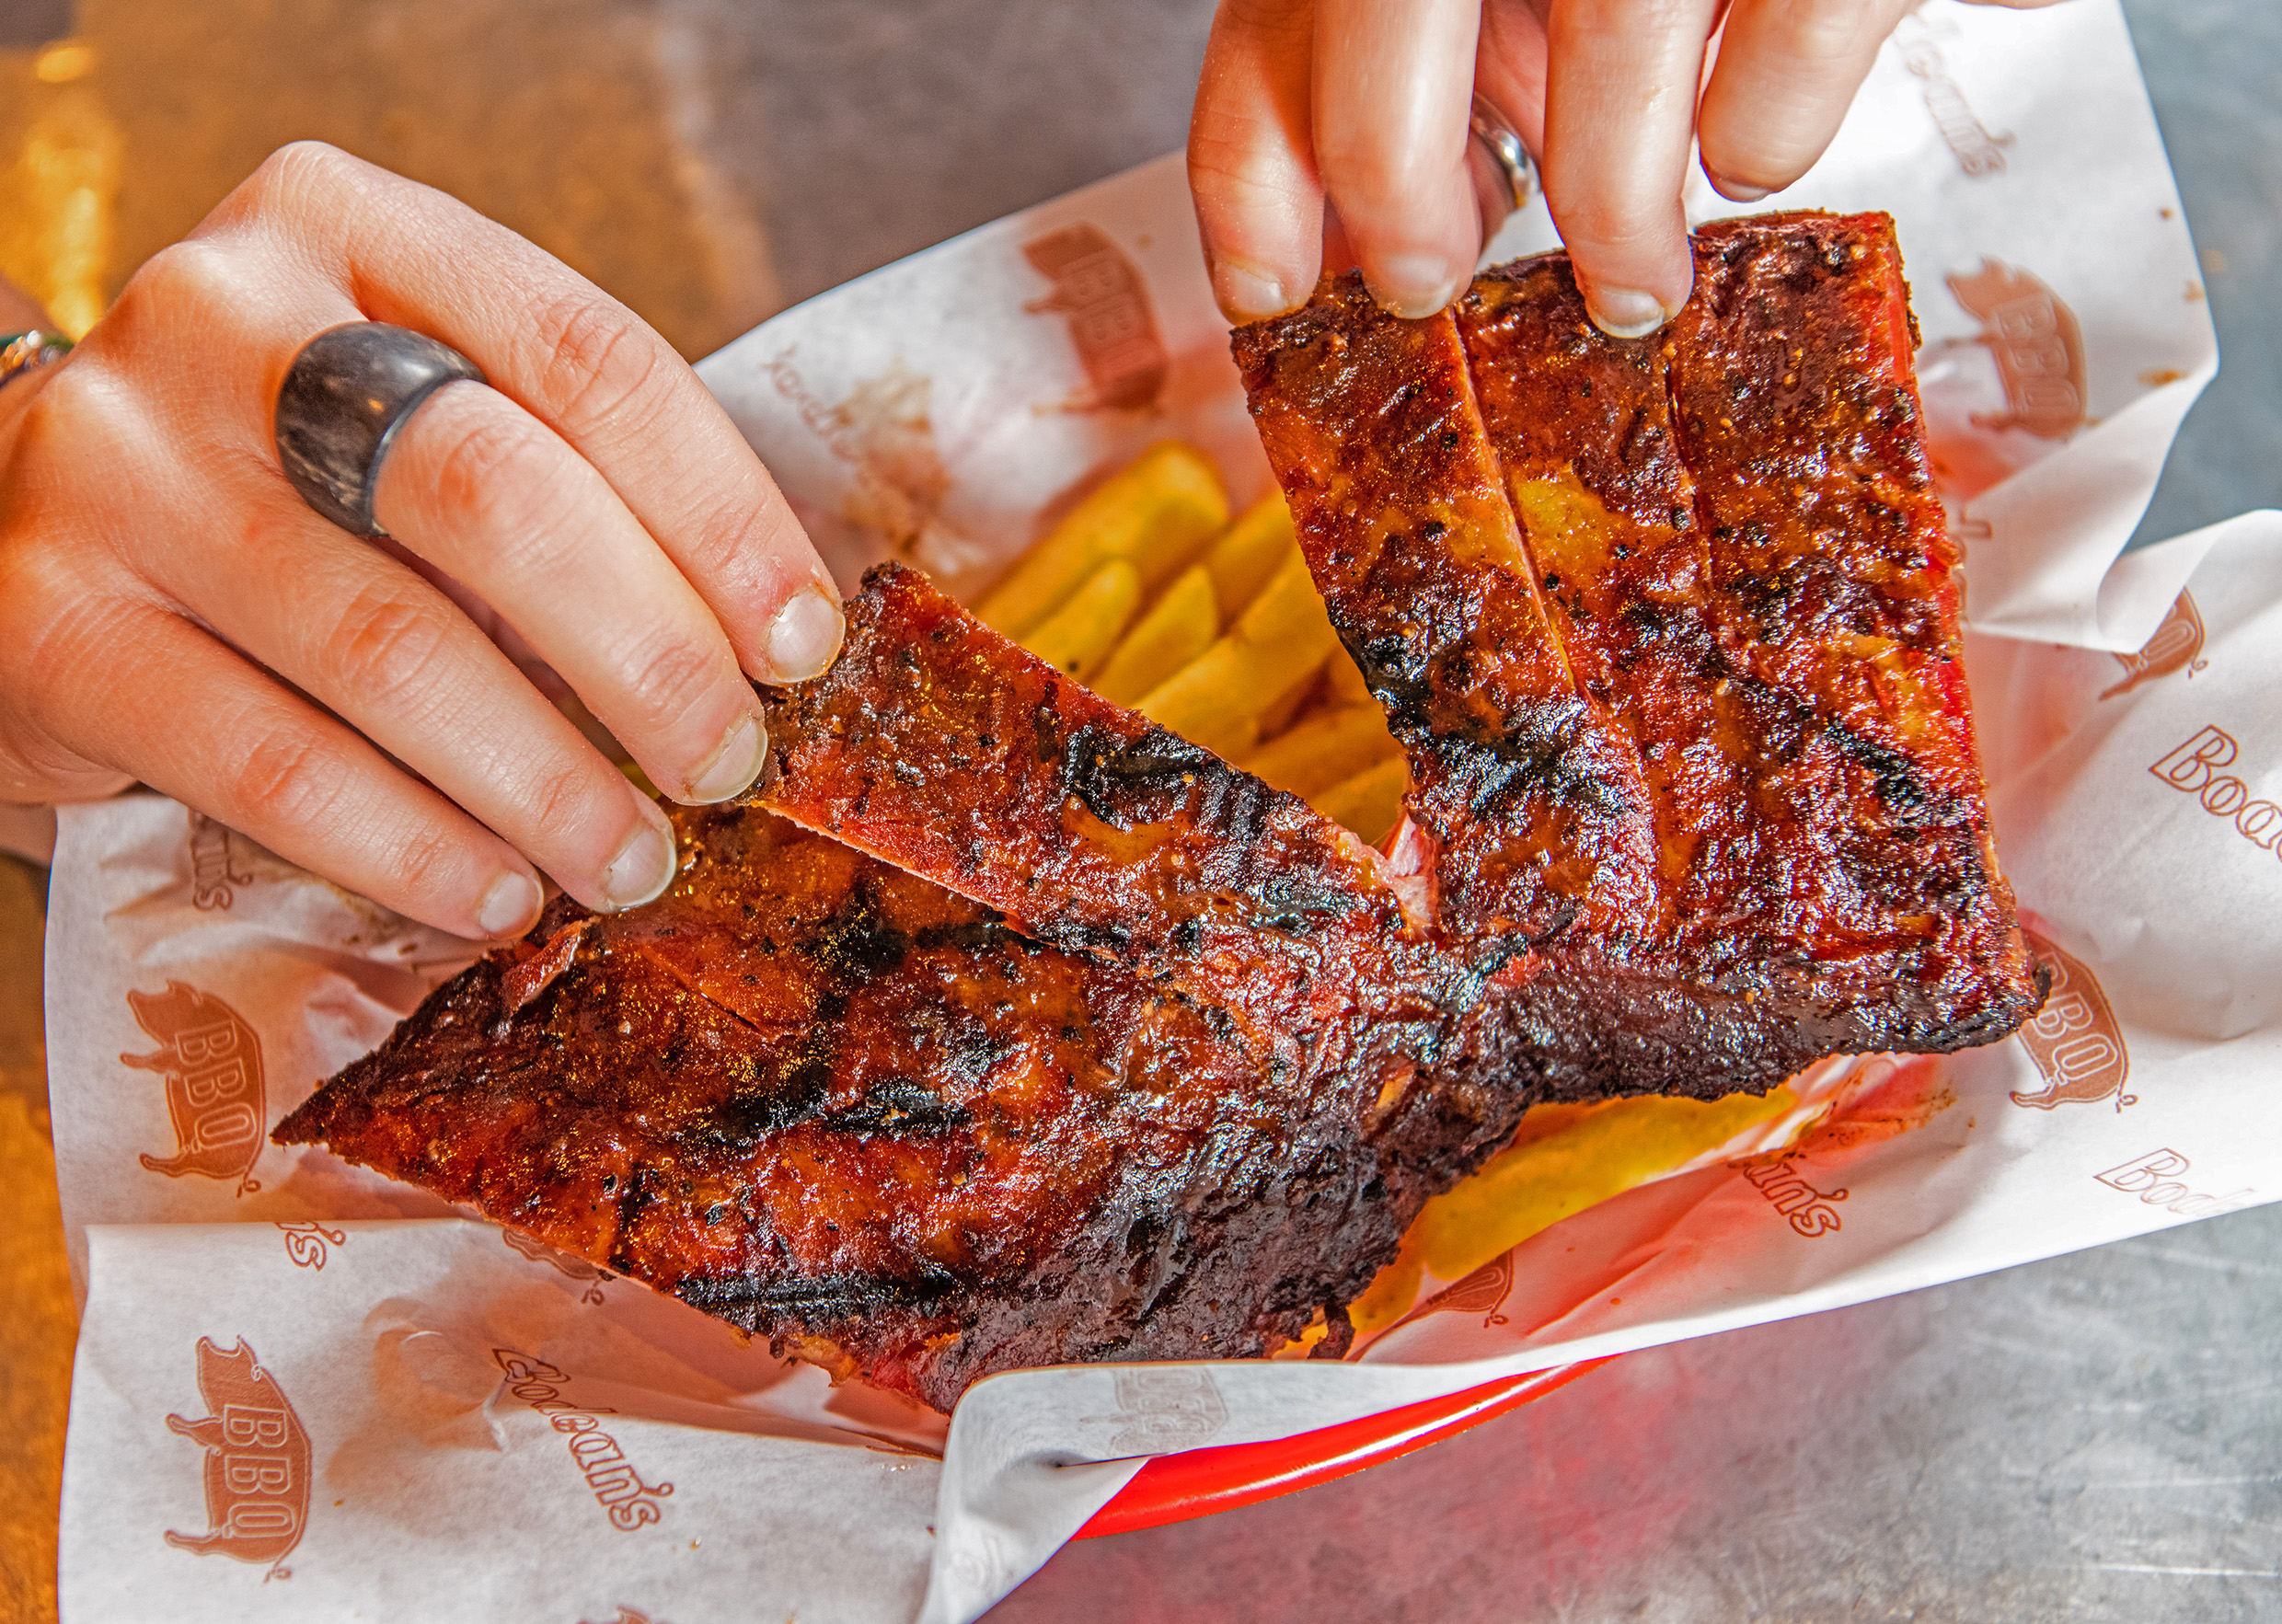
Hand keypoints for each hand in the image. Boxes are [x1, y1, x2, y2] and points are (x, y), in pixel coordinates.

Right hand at [0, 143, 840, 939]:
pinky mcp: (49, 623)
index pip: (590, 359)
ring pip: (388, 646)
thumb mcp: (417, 417)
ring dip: (545, 781)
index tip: (803, 643)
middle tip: (726, 764)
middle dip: (649, 656)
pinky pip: (269, 762)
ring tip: (631, 858)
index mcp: (350, 228)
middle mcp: (222, 320)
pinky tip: (494, 891)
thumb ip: (562, 475)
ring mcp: (119, 466)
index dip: (723, 515)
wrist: (10, 521)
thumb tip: (764, 641)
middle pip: (497, 496)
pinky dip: (407, 846)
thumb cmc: (288, 482)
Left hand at [1188, 0, 2065, 333]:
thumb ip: (1408, 92)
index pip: (1273, 23)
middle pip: (1390, 0)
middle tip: (1424, 284)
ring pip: (1611, 35)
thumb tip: (1326, 259)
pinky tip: (1741, 160)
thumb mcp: (1489, 16)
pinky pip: (1791, 38)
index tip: (1268, 291)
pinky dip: (1760, 136)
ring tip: (1631, 290)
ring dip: (1611, 210)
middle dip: (1389, 178)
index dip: (1252, 175)